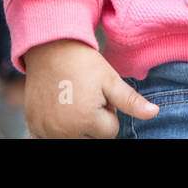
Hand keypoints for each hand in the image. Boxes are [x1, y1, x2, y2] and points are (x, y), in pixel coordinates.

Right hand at [21, 39, 158, 137]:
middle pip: (91, 138)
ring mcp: (46, 129)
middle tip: (86, 96)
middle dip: (93, 122)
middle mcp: (64, 130)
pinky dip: (54, 131)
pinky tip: (56, 112)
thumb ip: (131, 101)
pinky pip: (46, 140)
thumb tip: (154, 112)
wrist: (50, 47)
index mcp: (86, 120)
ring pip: (73, 139)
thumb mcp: (110, 79)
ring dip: (75, 126)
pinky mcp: (33, 125)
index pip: (110, 131)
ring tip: (73, 100)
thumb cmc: (83, 62)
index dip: (108, 111)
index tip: (99, 94)